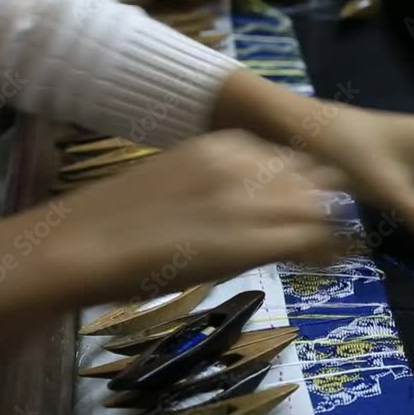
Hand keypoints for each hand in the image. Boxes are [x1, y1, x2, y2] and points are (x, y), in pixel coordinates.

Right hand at [59, 130, 348, 300]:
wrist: (81, 246)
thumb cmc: (107, 226)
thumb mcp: (171, 190)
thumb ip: (210, 191)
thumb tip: (229, 210)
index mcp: (219, 145)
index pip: (285, 159)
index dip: (300, 188)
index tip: (301, 213)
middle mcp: (243, 164)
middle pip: (311, 177)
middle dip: (324, 205)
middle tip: (326, 237)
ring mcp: (249, 199)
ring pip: (320, 207)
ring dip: (330, 230)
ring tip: (332, 255)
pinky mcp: (254, 238)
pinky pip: (312, 239)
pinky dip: (328, 254)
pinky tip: (327, 268)